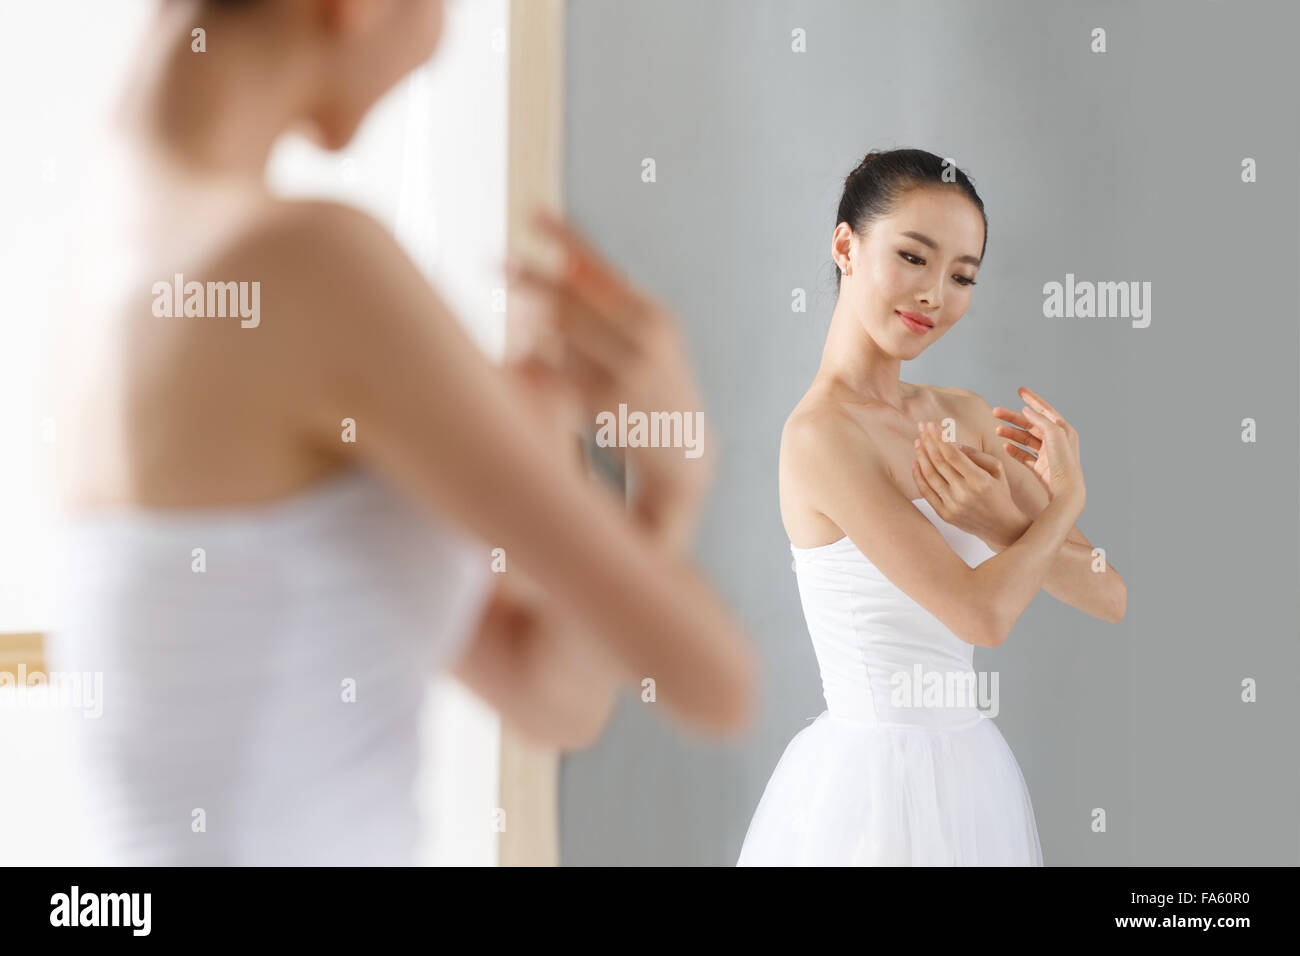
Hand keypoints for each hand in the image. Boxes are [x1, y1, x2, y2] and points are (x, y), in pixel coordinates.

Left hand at [504, 207, 714, 505]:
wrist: (683, 452)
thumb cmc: (654, 386)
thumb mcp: (647, 339)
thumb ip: (608, 305)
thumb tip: (561, 262)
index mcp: (653, 314)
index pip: (602, 266)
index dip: (565, 236)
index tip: (531, 212)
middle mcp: (644, 337)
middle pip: (574, 296)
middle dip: (530, 277)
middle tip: (494, 262)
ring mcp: (626, 370)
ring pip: (561, 332)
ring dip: (526, 318)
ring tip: (505, 310)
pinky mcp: (606, 404)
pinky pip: (554, 374)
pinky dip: (529, 362)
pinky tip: (511, 355)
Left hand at [912, 422, 1027, 550]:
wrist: (1002, 527)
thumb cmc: (1000, 493)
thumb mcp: (997, 469)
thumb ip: (975, 454)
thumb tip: (951, 443)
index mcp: (980, 480)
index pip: (953, 455)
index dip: (940, 437)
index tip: (932, 424)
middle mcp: (964, 494)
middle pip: (939, 462)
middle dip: (928, 441)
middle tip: (922, 427)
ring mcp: (953, 505)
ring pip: (930, 475)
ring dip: (921, 455)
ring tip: (918, 441)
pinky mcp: (944, 515)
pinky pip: (926, 492)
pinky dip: (918, 476)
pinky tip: (916, 462)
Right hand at [992, 386, 1084, 509]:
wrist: (1066, 491)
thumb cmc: (1064, 462)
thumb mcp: (1055, 434)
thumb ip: (1040, 420)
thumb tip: (1027, 410)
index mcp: (1063, 430)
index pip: (1045, 410)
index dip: (1032, 399)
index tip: (1020, 390)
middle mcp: (1056, 441)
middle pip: (1030, 424)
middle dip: (1013, 417)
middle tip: (995, 412)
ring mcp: (1047, 455)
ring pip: (1025, 439)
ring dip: (1011, 433)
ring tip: (997, 430)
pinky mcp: (1040, 468)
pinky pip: (1024, 455)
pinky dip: (1014, 450)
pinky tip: (1005, 447)